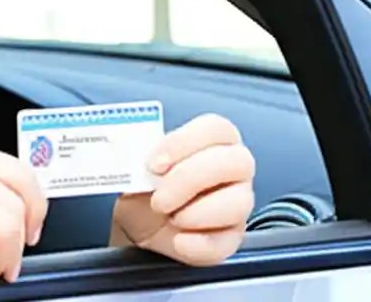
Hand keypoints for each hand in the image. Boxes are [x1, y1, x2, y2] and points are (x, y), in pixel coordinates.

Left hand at [110, 113, 254, 265]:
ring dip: (197, 212)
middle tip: (159, 197)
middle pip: (235, 162)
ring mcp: (238, 203)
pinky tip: (177, 240)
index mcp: (213, 140)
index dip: (185, 143)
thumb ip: (141, 155)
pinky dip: (197, 243)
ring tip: (169, 217)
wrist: (139, 223)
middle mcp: (234, 168)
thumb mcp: (137, 166)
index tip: (154, 164)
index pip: (215, 128)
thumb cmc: (146, 186)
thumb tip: (132, 153)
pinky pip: (226, 241)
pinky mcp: (232, 237)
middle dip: (190, 179)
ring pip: (238, 203)